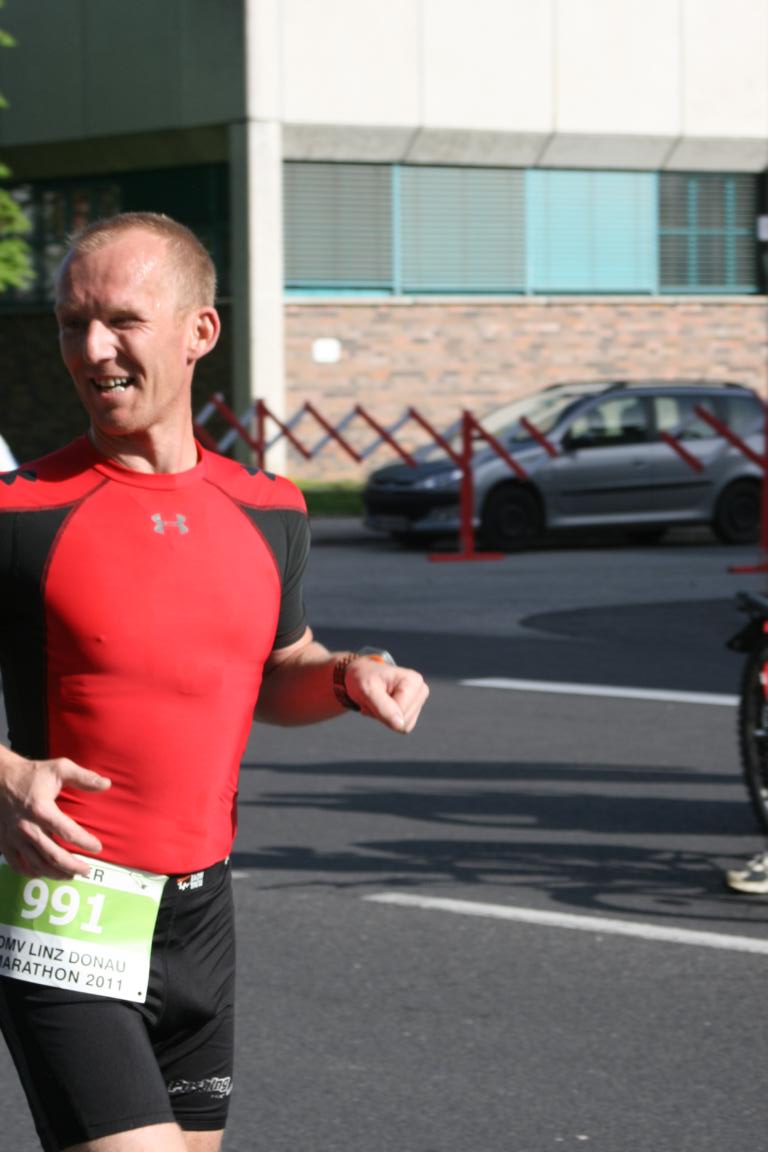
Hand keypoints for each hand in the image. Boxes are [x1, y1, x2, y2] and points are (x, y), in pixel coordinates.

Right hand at [0, 749, 110, 878]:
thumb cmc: (31, 774)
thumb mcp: (59, 768)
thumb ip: (84, 777)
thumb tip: (107, 784)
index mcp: (41, 809)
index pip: (68, 832)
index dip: (85, 842)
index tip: (98, 848)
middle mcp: (26, 827)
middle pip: (53, 855)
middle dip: (72, 866)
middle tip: (87, 870)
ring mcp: (14, 837)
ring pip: (37, 864)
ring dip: (55, 873)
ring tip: (71, 874)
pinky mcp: (4, 842)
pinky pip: (17, 864)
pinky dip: (31, 872)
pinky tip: (43, 873)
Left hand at [344, 658, 428, 732]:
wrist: (362, 675)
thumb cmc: (364, 678)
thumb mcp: (368, 689)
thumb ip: (383, 707)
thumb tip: (400, 725)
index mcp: (413, 681)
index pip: (399, 712)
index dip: (381, 709)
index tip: (372, 695)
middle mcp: (421, 690)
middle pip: (403, 722)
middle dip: (383, 714)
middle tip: (373, 699)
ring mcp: (418, 701)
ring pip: (402, 726)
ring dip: (383, 717)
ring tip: (377, 701)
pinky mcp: (414, 710)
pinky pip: (401, 727)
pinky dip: (387, 720)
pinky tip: (382, 706)